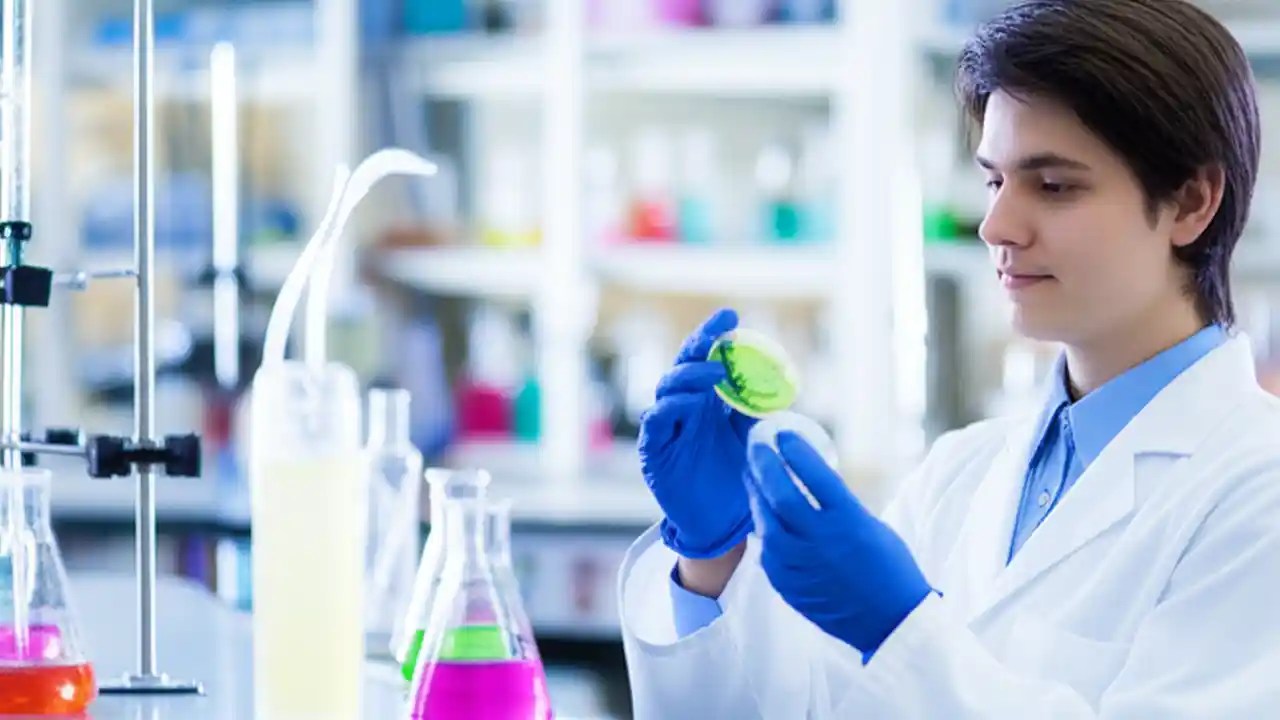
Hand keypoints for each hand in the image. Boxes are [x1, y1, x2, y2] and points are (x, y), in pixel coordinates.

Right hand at [638, 308, 756, 558]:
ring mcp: (668, 427)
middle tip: (718, 332)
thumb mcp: (751, 439)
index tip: (731, 314)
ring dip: (689, 376)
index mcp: (708, 400)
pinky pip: (656, 422)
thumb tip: (774, 383)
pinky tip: (687, 404)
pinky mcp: (654, 451)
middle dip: (699, 344)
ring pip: (668, 389)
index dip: (714, 335)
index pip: (707, 358)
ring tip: (714, 373)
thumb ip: (754, 411)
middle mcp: (685, 408)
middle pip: (685, 366)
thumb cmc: (735, 478)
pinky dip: (669, 408)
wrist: (719, 523)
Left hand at [745, 432, 931, 657]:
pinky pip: (766, 548)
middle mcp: (818, 541)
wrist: (889, 621)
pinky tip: (762, 513)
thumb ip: (835, 504)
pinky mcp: (785, 584)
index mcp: (847, 521)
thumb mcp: (869, 524)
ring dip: (756, 493)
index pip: (813, 473)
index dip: (794, 449)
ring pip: (764, 520)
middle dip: (763, 464)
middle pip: (778, 493)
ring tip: (753, 475)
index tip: (784, 434)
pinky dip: (763, 526)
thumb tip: (805, 477)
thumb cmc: (888, 567)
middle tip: (757, 445)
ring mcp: (798, 565)